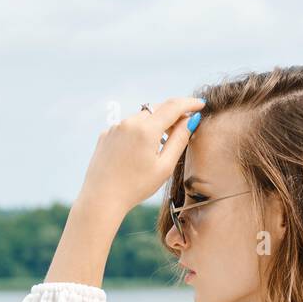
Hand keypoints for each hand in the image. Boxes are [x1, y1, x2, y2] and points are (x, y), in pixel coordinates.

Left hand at [76, 96, 205, 217]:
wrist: (101, 198)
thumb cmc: (136, 187)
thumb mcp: (164, 167)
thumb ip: (179, 140)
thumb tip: (191, 120)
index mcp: (146, 129)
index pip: (174, 106)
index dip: (190, 103)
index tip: (201, 104)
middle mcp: (129, 122)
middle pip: (157, 109)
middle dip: (172, 115)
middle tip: (183, 128)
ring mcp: (115, 127)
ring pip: (141, 118)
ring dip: (154, 125)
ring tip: (158, 146)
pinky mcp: (105, 134)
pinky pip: (127, 127)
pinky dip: (137, 132)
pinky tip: (137, 152)